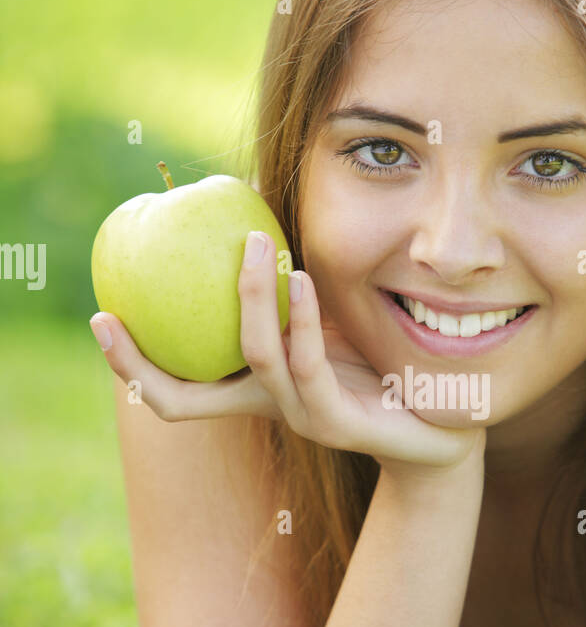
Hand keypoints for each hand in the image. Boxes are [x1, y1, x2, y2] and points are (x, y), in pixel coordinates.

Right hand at [90, 230, 482, 471]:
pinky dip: (303, 318)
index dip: (131, 365)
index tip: (99, 315)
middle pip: (185, 400)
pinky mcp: (342, 421)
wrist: (444, 424)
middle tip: (113, 309)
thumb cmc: (382, 361)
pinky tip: (304, 277)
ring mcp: (303, 417)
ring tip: (255, 244)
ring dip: (252, 299)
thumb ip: (287, 276)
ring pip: (257, 360)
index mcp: (255, 389)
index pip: (176, 391)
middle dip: (142, 362)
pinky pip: (312, 364)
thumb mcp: (327, 314)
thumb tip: (251, 203)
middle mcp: (269, 406)